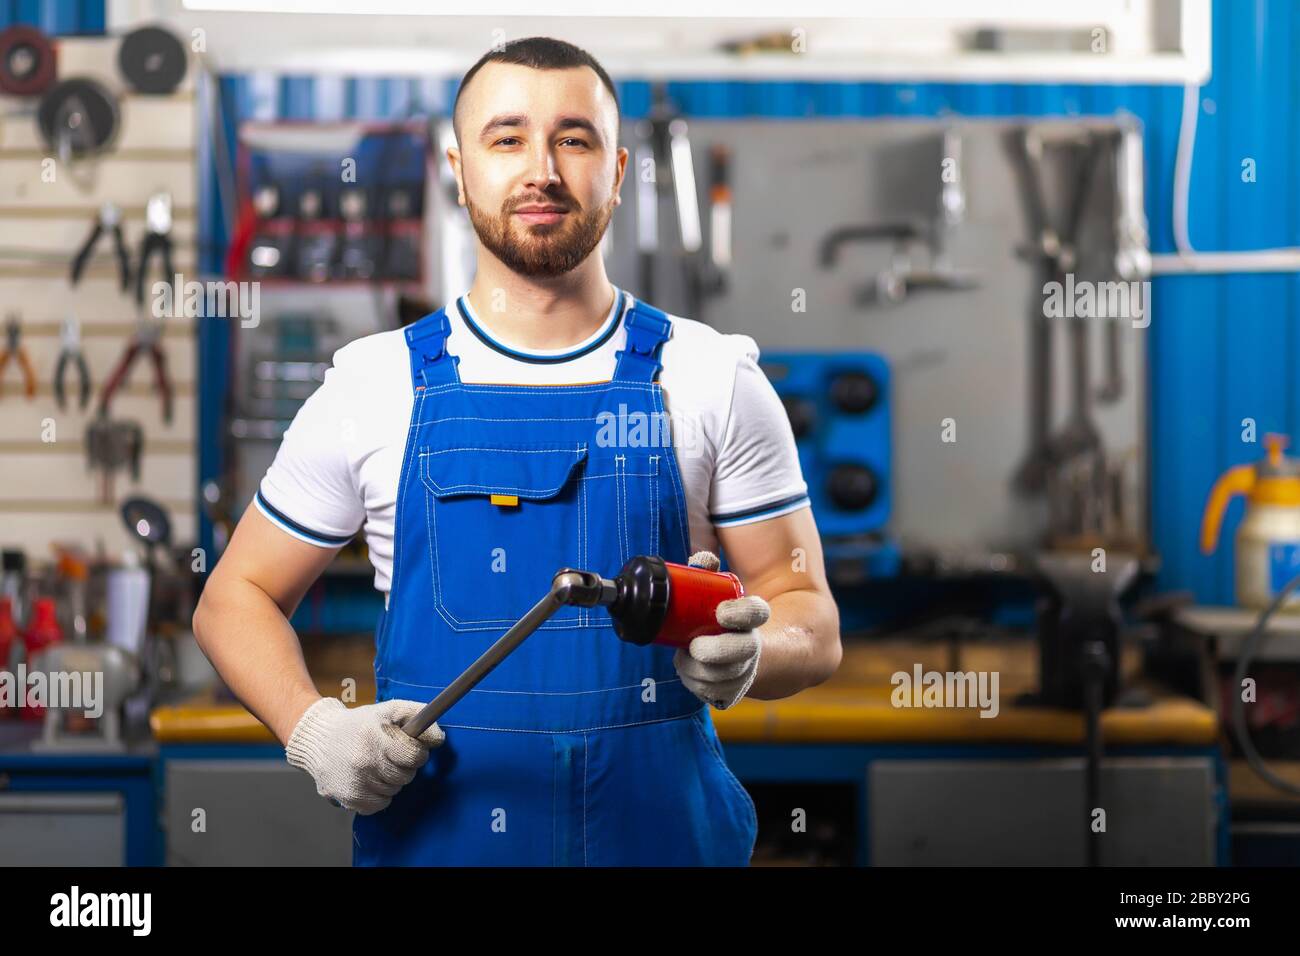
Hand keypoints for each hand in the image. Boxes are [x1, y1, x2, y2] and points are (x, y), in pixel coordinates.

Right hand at [285, 697, 444, 814]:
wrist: (319, 738)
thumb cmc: (360, 724)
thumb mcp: (389, 709)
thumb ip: (417, 715)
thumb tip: (439, 739)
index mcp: (375, 737)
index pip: (414, 756)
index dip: (416, 752)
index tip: (408, 748)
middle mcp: (364, 762)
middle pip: (406, 776)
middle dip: (404, 766)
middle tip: (390, 755)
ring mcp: (355, 783)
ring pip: (395, 790)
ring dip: (391, 780)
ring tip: (376, 764)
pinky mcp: (348, 799)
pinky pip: (380, 804)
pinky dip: (379, 795)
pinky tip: (368, 779)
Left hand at [673, 550, 767, 709]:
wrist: (739, 652)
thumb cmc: (719, 617)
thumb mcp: (718, 593)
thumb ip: (708, 574)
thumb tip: (702, 560)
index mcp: (753, 617)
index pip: (755, 612)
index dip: (740, 613)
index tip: (721, 612)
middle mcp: (754, 646)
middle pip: (742, 651)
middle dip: (717, 651)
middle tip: (694, 646)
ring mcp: (744, 672)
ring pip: (722, 676)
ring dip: (698, 669)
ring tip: (684, 656)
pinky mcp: (730, 692)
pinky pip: (711, 693)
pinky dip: (695, 683)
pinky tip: (689, 672)